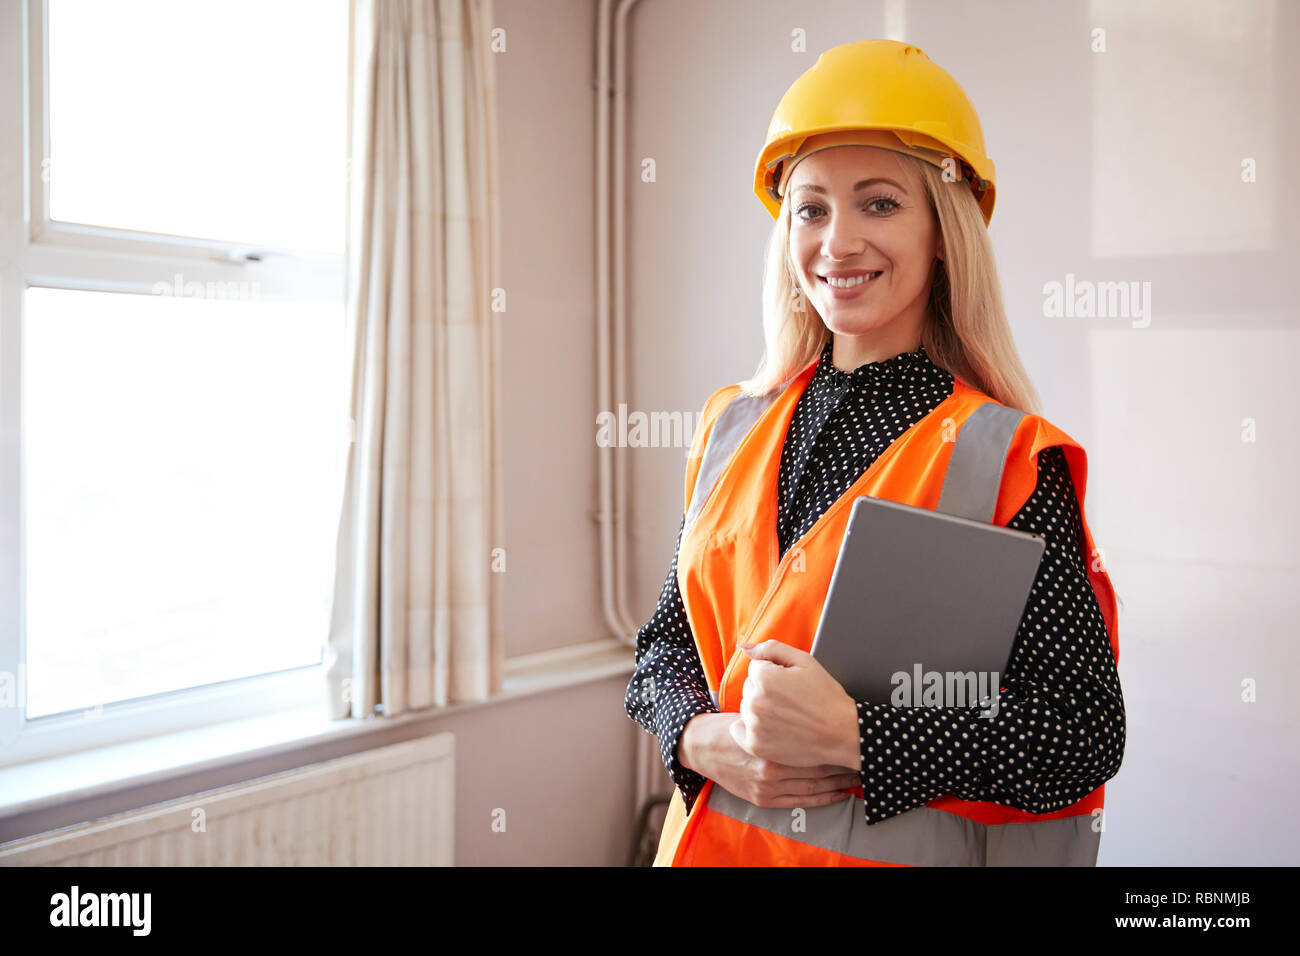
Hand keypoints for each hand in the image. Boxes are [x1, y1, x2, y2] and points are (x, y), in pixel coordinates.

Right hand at [679, 712, 858, 808]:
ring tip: (858, 776)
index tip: (855, 736)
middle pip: (819, 767)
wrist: (704, 747)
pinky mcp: (764, 799)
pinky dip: (824, 798)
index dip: (837, 742)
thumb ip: (779, 699)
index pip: (815, 744)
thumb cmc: (733, 724)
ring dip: (840, 782)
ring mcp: (768, 786)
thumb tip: (810, 692)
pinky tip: (841, 793)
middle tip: (865, 757)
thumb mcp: (755, 706)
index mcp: (772, 743)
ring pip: (814, 786)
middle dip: (843, 763)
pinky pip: (802, 801)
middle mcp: (772, 767)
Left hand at [731, 639, 860, 768]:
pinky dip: (750, 729)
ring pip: (746, 708)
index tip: (792, 685)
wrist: (841, 733)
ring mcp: (754, 725)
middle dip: (766, 690)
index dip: (775, 673)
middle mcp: (754, 701)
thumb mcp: (804, 661)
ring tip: (787, 716)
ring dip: (760, 709)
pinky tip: (770, 728)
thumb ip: (771, 649)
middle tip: (792, 702)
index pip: (756, 668)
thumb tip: (743, 647)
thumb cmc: (825, 695)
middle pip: (749, 687)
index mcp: (764, 677)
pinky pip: (738, 730)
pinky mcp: (755, 745)